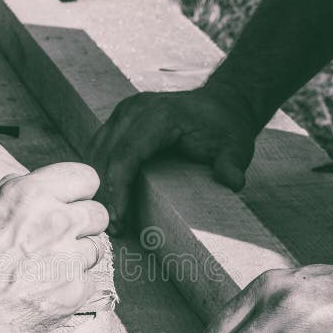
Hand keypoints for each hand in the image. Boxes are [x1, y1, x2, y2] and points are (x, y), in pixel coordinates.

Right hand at [0, 162, 108, 332]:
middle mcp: (55, 222)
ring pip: (95, 250)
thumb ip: (16, 190)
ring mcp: (68, 259)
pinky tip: (44, 292)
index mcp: (32, 194)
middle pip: (99, 214)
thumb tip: (45, 185)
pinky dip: (71, 288)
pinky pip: (88, 282)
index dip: (79, 192)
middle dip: (83, 225)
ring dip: (76, 258)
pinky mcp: (73, 293)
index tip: (72, 204)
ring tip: (45, 270)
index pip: (86, 178)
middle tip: (61, 240)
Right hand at [86, 83, 258, 233]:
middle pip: (105, 155)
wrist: (220, 104)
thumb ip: (232, 163)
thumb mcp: (236, 146)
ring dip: (97, 185)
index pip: (126, 154)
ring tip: (109, 218)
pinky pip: (98, 147)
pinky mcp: (119, 119)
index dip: (118, 189)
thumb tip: (232, 182)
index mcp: (159, 115)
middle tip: (113, 228)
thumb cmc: (225, 128)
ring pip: (96, 151)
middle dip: (105, 194)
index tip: (119, 220)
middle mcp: (135, 109)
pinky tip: (106, 198)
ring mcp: (124, 112)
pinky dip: (98, 173)